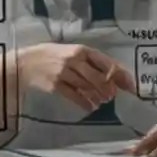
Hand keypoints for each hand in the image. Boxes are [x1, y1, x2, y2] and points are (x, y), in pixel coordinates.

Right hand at [16, 43, 134, 112]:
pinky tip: (91, 107)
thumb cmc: (53, 56)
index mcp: (81, 50)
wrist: (26, 63)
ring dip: (99, 97)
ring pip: (88, 87)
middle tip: (112, 96)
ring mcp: (64, 73)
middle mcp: (74, 60)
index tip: (130, 85)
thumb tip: (113, 74)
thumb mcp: (72, 52)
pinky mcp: (56, 85)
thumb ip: (90, 62)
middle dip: (109, 89)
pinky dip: (85, 103)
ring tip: (103, 101)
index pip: (106, 62)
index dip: (120, 75)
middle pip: (99, 77)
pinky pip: (74, 96)